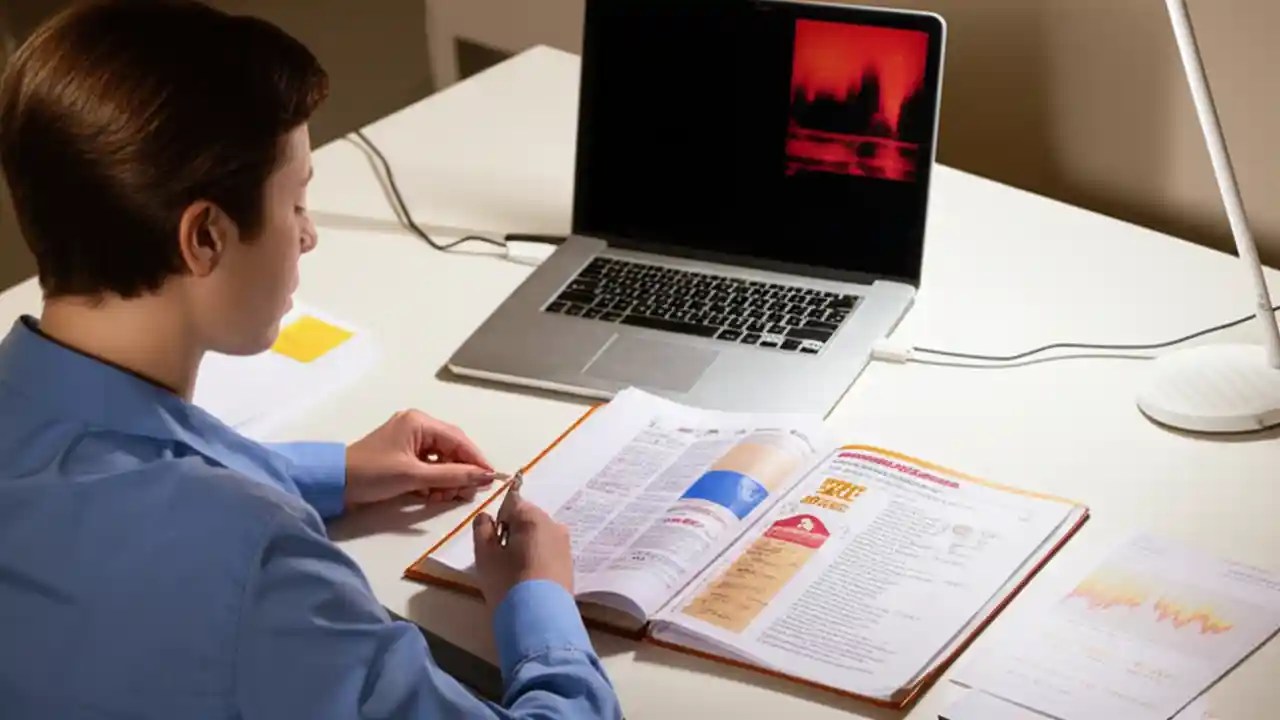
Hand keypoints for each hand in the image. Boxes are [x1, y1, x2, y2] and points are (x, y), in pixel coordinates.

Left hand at [345, 410, 497, 507]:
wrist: (334, 483)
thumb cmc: (373, 474)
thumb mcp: (415, 476)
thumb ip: (452, 475)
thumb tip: (485, 476)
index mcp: (419, 422)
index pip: (459, 439)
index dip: (476, 460)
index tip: (491, 479)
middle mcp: (416, 426)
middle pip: (451, 448)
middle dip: (461, 472)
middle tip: (467, 493)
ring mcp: (408, 440)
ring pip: (441, 459)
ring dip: (447, 479)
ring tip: (447, 497)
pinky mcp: (402, 455)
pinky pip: (428, 466)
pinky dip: (434, 481)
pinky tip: (434, 495)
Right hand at [472, 492, 573, 609]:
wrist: (540, 619)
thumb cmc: (508, 583)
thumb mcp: (485, 556)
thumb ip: (481, 529)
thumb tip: (486, 517)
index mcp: (533, 517)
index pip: (512, 503)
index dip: (498, 520)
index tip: (493, 542)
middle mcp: (554, 525)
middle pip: (527, 520)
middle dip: (513, 533)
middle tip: (501, 560)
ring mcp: (565, 545)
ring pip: (538, 537)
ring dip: (525, 548)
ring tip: (515, 574)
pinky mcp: (570, 565)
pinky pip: (548, 553)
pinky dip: (537, 561)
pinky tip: (529, 581)